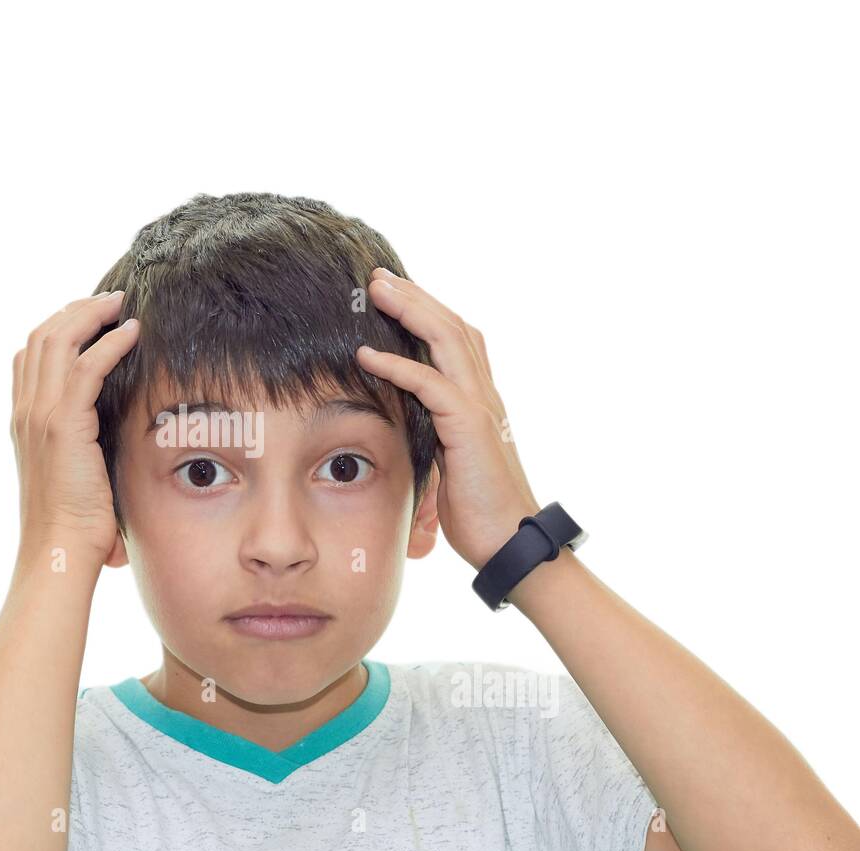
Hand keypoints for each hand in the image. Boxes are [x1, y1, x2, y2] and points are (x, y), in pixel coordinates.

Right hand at [11, 290, 137, 568]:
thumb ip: (84, 448)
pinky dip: (110, 342)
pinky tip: (133, 334)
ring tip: (121, 305)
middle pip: (42, 336)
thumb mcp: (75, 476)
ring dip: (92, 315)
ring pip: (59, 341)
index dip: (58, 327)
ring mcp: (39, 415)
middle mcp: (25, 411)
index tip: (90, 317)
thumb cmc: (74, 528)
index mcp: (24, 421)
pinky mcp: (63, 424)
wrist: (59, 552)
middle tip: (110, 299)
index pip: (30, 355)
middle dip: (76, 311)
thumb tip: (111, 446)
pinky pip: (86, 366)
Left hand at [356, 268, 540, 570]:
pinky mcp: (470, 430)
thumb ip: (430, 435)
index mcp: (479, 401)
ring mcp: (480, 409)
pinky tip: (367, 355)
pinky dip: (399, 366)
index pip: (456, 339)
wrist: (512, 545)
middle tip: (377, 277)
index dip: (427, 311)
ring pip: (447, 341)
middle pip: (452, 326)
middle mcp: (484, 395)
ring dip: (410, 311)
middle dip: (415, 297)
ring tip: (376, 292)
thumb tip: (400, 429)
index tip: (392, 293)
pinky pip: (432, 386)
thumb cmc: (479, 513)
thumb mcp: (446, 464)